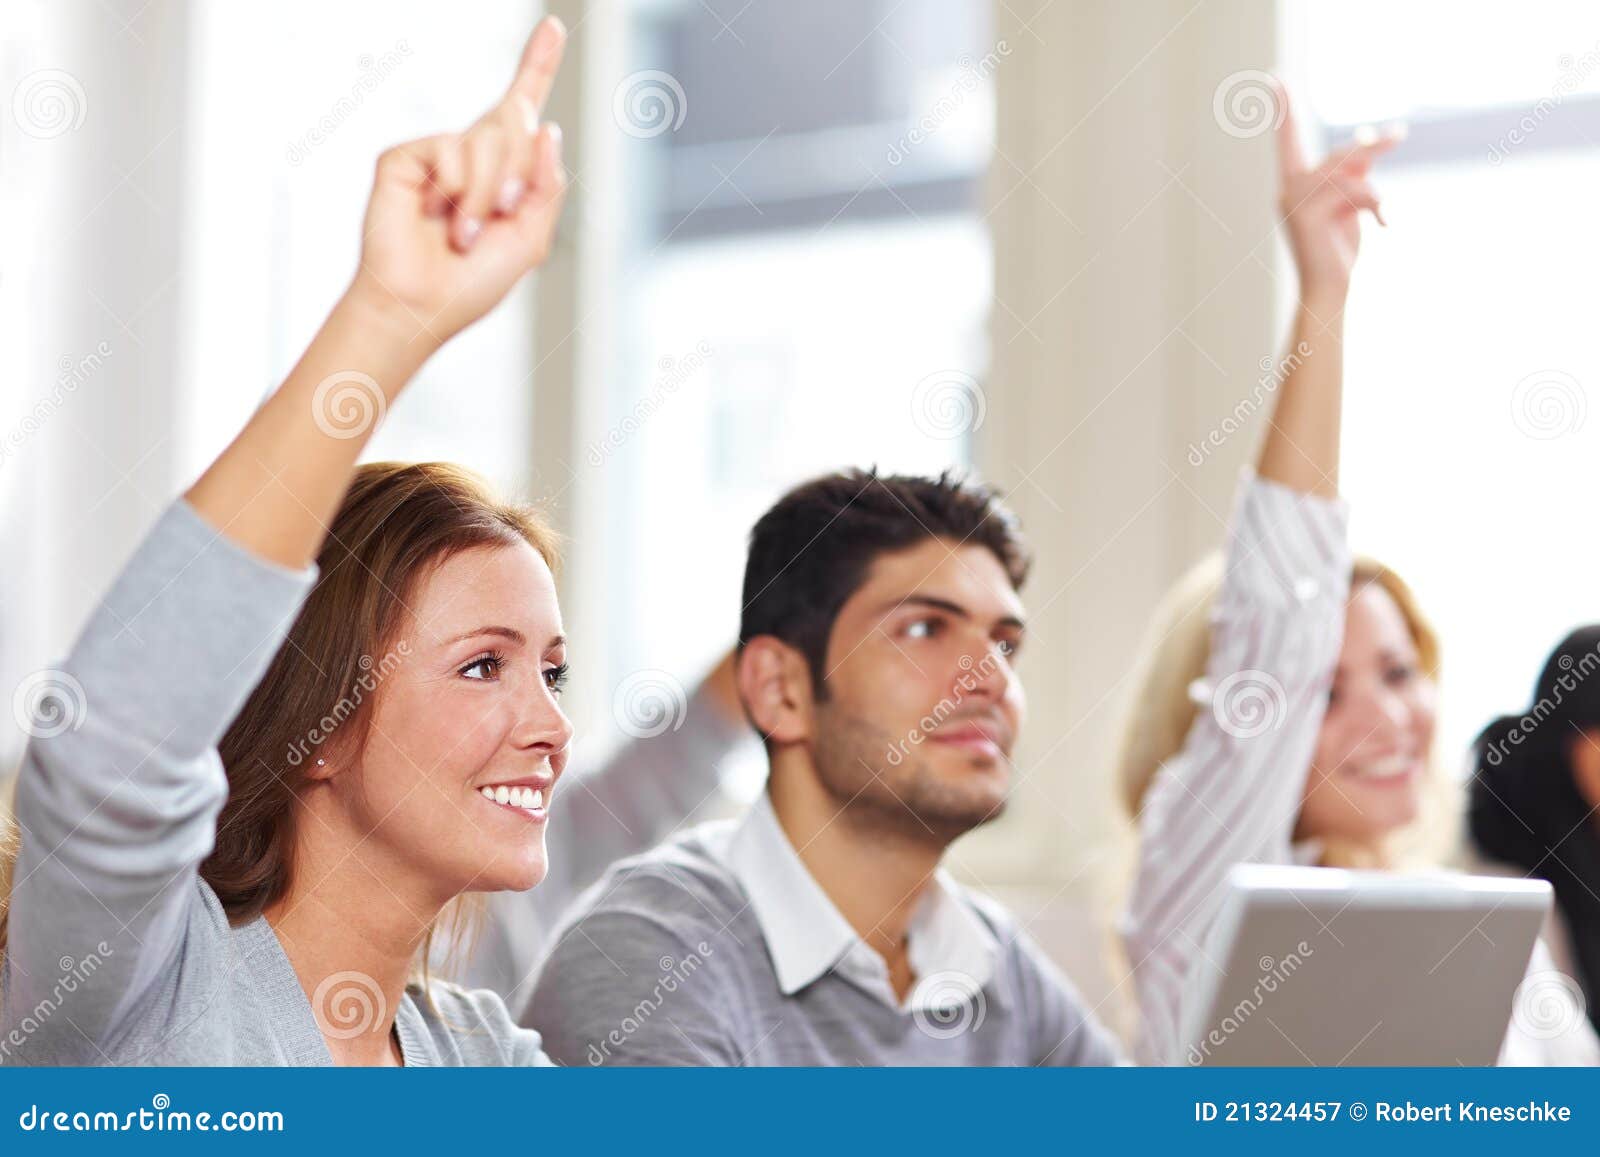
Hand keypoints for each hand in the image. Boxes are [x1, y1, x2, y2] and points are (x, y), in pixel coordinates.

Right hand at [346, 16, 569, 348]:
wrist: (423, 305)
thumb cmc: (472, 282)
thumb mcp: (530, 237)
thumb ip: (546, 184)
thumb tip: (547, 127)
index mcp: (504, 173)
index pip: (521, 112)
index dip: (537, 66)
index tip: (552, 27)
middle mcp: (471, 155)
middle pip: (517, 123)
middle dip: (519, 173)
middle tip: (499, 216)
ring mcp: (438, 153)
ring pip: (489, 138)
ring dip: (488, 194)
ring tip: (464, 233)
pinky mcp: (406, 156)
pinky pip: (452, 149)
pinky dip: (458, 190)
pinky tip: (439, 217)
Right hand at [1276, 83, 1399, 307]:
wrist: (1327, 290)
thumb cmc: (1337, 251)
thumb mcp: (1348, 205)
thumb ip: (1354, 174)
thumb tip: (1371, 142)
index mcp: (1294, 186)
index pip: (1288, 141)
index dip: (1285, 111)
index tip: (1277, 80)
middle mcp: (1288, 190)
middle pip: (1336, 155)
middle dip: (1371, 146)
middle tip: (1399, 133)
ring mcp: (1295, 202)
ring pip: (1345, 171)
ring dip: (1374, 181)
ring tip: (1387, 201)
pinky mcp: (1308, 215)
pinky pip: (1352, 192)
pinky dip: (1375, 204)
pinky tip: (1384, 223)